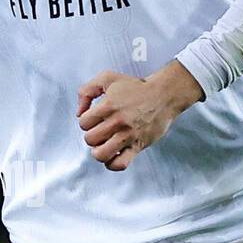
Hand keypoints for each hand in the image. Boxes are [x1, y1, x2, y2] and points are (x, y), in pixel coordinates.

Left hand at [77, 61, 203, 170]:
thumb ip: (86, 91)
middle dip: (92, 136)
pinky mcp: (138, 145)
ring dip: (99, 152)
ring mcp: (128, 135)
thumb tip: (79, 112)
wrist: (164, 95)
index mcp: (108, 106)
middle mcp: (117, 122)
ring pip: (101, 154)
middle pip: (90, 139)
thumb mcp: (107, 78)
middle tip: (100, 131)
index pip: (83, 123)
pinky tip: (113, 155)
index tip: (95, 120)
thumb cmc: (136, 87)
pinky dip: (113, 164)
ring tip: (104, 145)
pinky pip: (121, 163)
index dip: (86, 122)